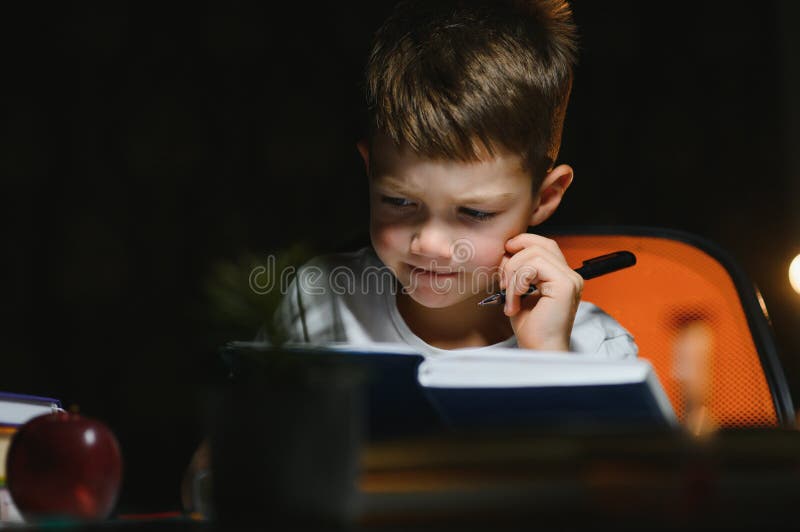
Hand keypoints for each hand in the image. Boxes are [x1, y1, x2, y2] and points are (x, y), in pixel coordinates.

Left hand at [499, 234, 582, 350]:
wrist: (539, 350)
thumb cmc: (531, 328)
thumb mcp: (519, 291)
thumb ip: (517, 270)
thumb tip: (506, 252)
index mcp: (560, 275)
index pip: (543, 245)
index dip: (521, 244)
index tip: (503, 257)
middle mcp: (569, 275)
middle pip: (539, 245)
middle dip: (513, 260)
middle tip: (503, 284)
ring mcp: (570, 279)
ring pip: (533, 254)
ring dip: (513, 274)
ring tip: (510, 297)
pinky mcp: (564, 285)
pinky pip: (533, 267)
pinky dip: (517, 283)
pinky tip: (515, 302)